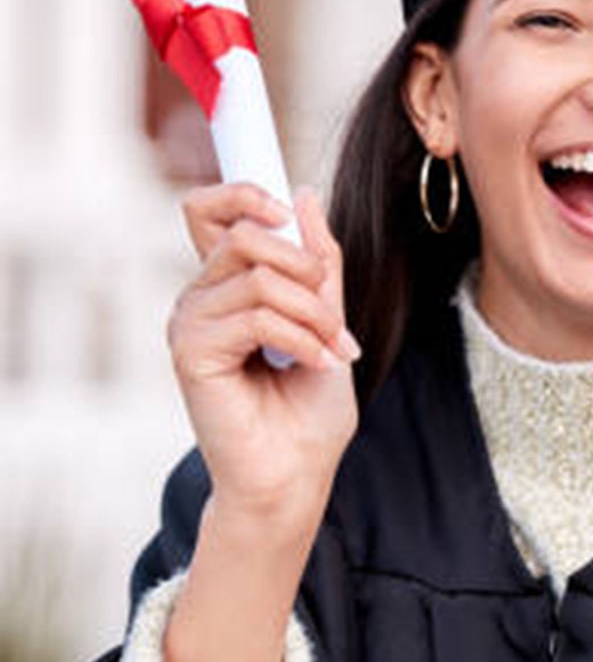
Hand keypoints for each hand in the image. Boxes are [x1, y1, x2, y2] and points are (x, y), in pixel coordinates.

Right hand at [169, 184, 358, 525]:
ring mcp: (191, 323)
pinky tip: (315, 366)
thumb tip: (302, 191)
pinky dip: (303, 340)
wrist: (299, 470)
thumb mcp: (327, 314)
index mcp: (227, 282)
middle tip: (333, 318)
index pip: (207, 209)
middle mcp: (201, 296)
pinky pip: (257, 317)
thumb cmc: (310, 401)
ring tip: (332, 349)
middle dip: (306, 268)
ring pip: (260, 278)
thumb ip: (316, 259)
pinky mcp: (191, 353)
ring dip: (314, 313)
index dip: (242, 193)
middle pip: (244, 232)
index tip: (286, 212)